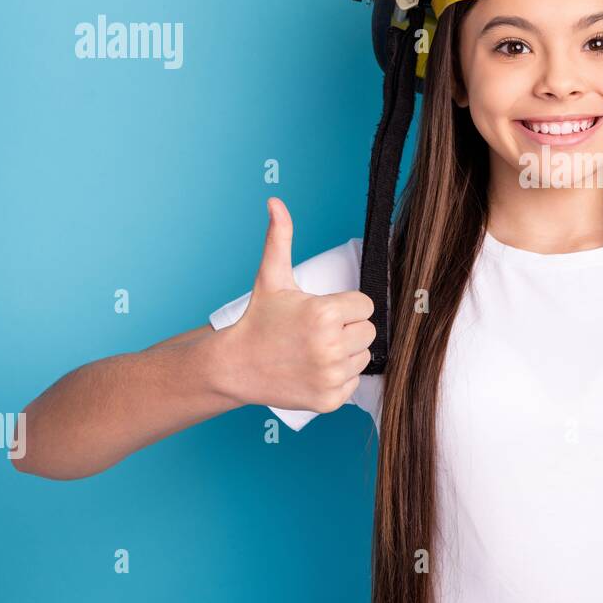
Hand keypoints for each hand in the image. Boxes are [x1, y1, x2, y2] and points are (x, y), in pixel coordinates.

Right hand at [220, 197, 374, 411]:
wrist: (234, 366)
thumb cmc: (259, 320)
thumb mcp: (271, 277)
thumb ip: (280, 237)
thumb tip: (275, 201)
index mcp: (325, 313)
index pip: (366, 306)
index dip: (346, 307)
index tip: (324, 311)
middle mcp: (331, 347)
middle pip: (368, 331)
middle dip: (347, 329)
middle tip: (317, 331)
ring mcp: (331, 376)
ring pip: (363, 356)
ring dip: (346, 353)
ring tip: (314, 350)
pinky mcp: (330, 400)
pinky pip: (354, 383)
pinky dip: (339, 378)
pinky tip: (314, 370)